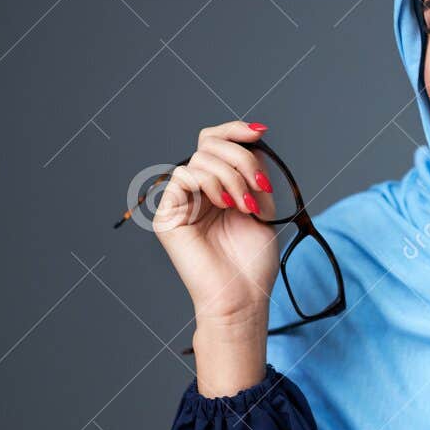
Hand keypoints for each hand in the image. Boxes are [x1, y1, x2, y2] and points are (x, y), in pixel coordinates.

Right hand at [153, 120, 279, 325]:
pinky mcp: (167, 215)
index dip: (235, 131)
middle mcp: (195, 192)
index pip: (215, 144)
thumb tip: (253, 140)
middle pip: (209, 144)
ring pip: (201, 158)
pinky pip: (185, 176)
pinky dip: (211, 183)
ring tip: (246, 206)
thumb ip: (254, 174)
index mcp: (216, 188)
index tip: (261, 132)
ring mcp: (179, 202)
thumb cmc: (252, 263)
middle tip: (260, 185)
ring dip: (233, 176)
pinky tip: (227, 205)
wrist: (242, 298)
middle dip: (241, 158)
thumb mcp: (262, 206)